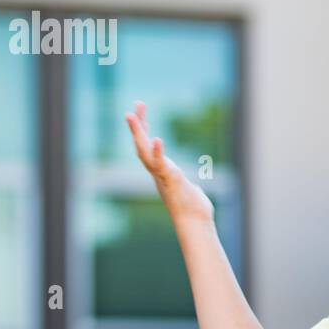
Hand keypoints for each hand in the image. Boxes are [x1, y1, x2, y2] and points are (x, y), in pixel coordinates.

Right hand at [124, 100, 214, 224]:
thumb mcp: (189, 191)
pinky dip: (158, 153)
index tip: (140, 110)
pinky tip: (158, 139)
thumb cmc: (193, 209)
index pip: (148, 145)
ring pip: (144, 152)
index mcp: (160, 170)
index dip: (143, 129)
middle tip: (134, 106)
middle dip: (137, 126)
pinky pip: (161, 165)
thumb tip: (194, 188)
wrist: (194, 222)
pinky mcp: (171, 181)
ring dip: (138, 134)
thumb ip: (188, 187)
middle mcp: (157, 172)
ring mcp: (162, 176)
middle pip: (141, 145)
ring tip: (134, 115)